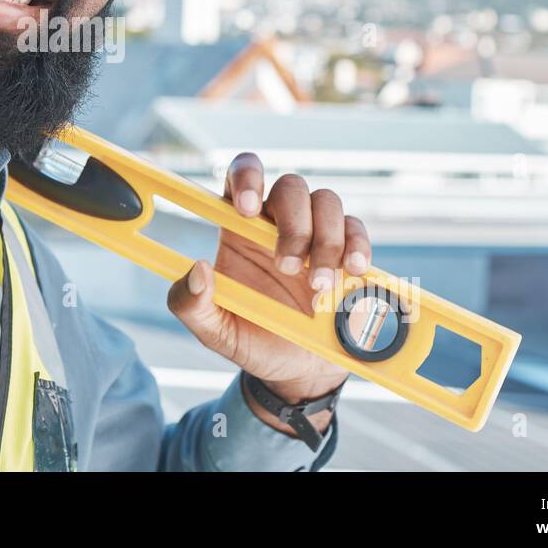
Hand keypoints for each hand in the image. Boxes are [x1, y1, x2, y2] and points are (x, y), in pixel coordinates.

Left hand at [166, 153, 371, 432]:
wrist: (297, 372)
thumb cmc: (251, 339)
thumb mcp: (213, 329)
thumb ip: (190, 304)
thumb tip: (197, 270)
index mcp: (239, 229)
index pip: (242, 176)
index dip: (247, 177)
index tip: (247, 208)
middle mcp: (277, 223)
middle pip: (290, 187)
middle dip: (294, 225)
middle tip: (288, 268)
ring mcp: (316, 234)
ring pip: (327, 202)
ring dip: (326, 241)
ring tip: (319, 287)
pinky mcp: (346, 252)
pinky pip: (356, 229)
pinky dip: (357, 247)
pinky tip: (352, 272)